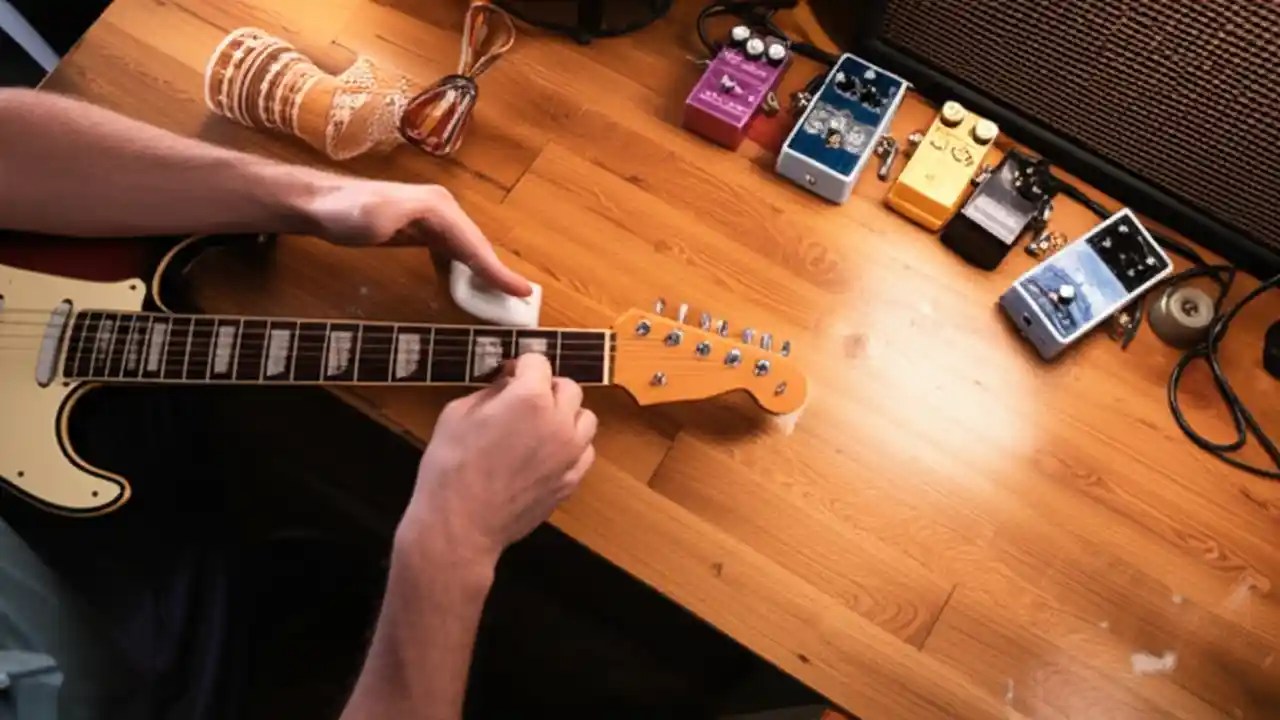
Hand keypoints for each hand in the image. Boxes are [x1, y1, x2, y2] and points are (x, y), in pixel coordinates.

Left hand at [306, 178, 531, 296]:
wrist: (318, 204)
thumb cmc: (347, 211)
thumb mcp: (380, 214)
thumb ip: (414, 219)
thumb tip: (446, 228)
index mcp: (440, 207)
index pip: (475, 244)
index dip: (499, 271)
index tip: (522, 292)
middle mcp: (443, 209)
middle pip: (477, 245)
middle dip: (498, 272)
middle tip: (520, 300)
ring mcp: (432, 218)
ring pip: (467, 248)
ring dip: (484, 270)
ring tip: (503, 294)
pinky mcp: (420, 228)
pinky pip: (452, 250)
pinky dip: (465, 266)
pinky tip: (469, 281)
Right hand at [400, 354, 596, 566]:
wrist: (460, 526)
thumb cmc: (450, 468)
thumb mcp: (457, 414)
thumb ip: (490, 392)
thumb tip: (506, 385)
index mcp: (530, 398)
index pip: (538, 361)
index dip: (521, 365)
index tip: (509, 373)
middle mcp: (559, 421)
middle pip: (569, 387)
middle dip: (547, 386)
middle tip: (524, 397)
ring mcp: (570, 454)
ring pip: (585, 418)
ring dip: (566, 414)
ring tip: (541, 424)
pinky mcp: (572, 481)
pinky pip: (585, 451)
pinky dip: (572, 445)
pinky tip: (549, 452)